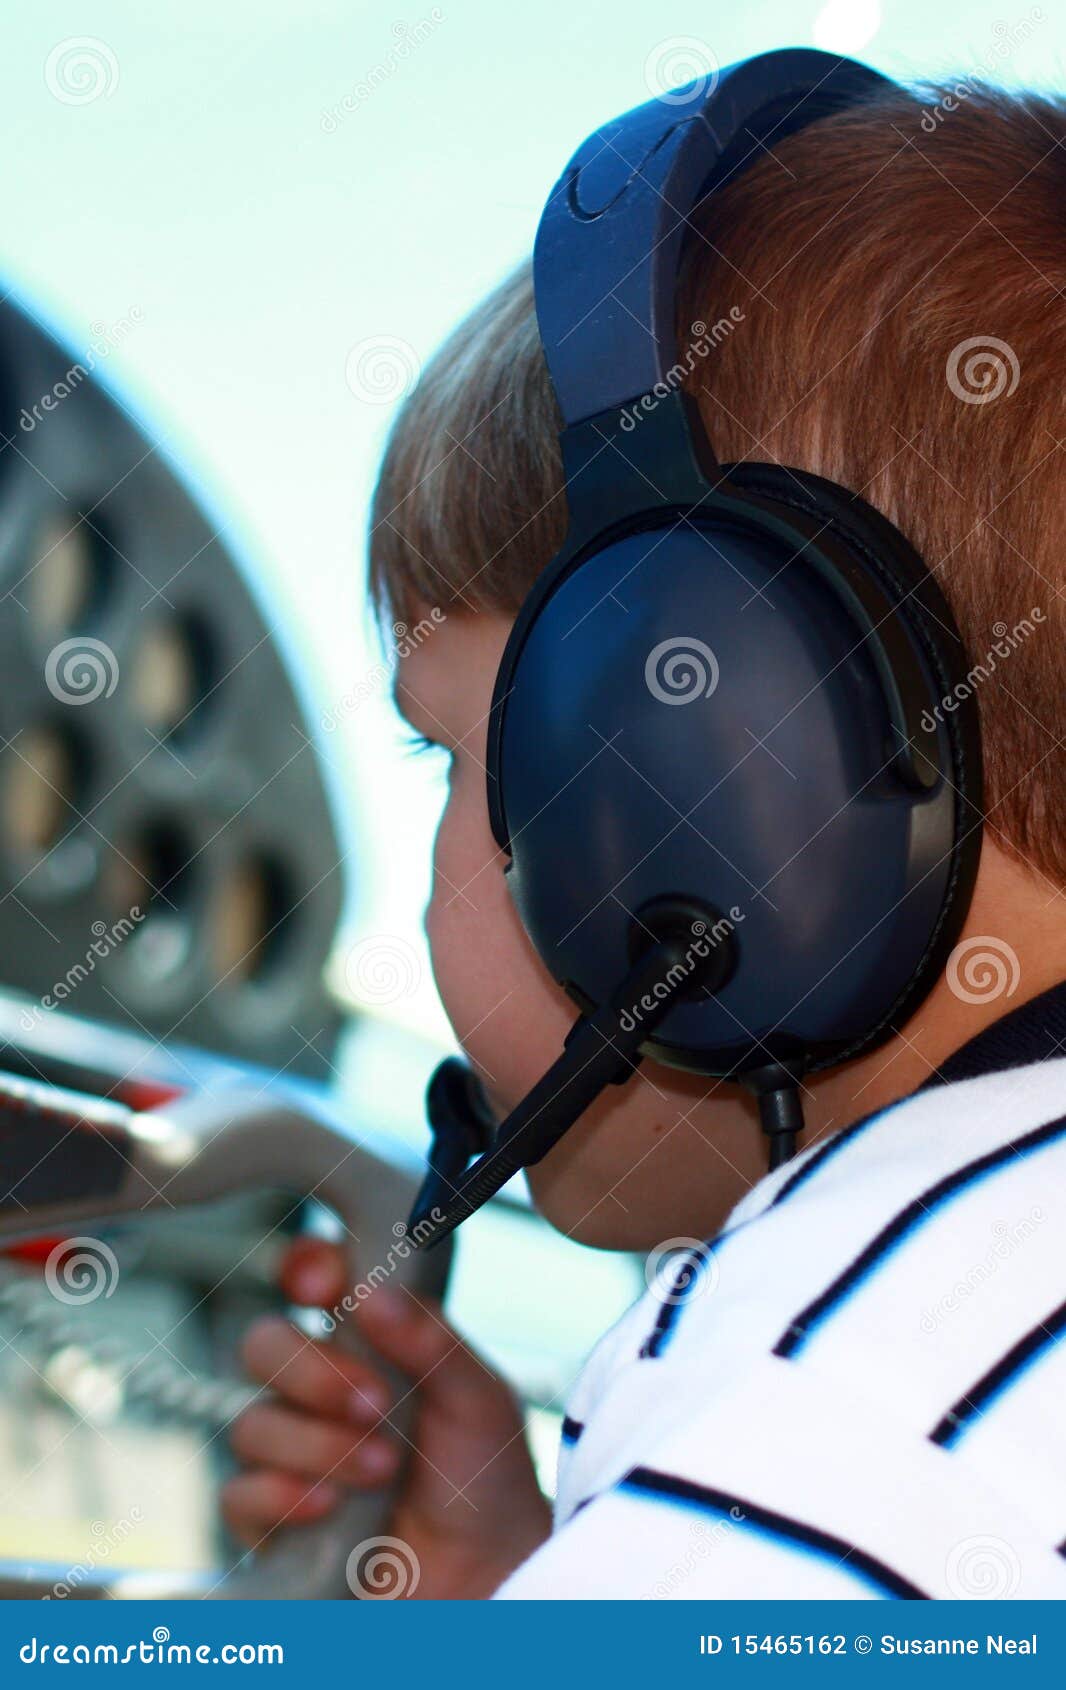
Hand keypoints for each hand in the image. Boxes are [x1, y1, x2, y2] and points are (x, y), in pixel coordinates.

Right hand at [221, 1237, 550, 1597]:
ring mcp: (290, 1450)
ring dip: (319, 1445)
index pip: (312, 1280)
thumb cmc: (485, 1478)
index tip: (323, 1286)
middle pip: (264, 1345)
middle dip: (313, 1373)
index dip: (305, 1270)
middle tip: (376, 1405)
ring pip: (253, 1422)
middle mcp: (319, 1388)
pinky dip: (284, 1496)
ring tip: (382, 1470)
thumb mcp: (478, 1398)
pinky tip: (331, 1507)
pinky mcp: (271, 1518)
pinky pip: (239, 1493)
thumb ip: (430, 1340)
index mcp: (368, 1340)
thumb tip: (373, 1294)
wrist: (485, 1575)